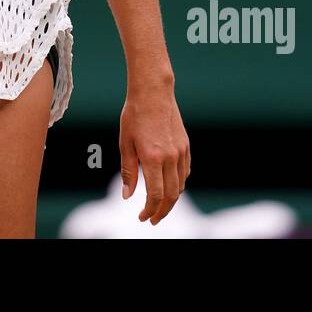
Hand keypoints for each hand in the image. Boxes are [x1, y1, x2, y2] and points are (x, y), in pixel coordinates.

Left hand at [120, 83, 189, 223]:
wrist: (153, 92)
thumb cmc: (134, 115)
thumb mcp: (125, 143)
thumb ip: (128, 172)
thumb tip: (127, 197)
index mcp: (152, 158)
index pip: (155, 195)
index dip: (149, 210)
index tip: (142, 218)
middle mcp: (170, 157)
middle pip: (171, 196)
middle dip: (162, 211)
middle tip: (152, 219)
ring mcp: (181, 152)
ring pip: (181, 185)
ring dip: (171, 199)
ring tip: (159, 205)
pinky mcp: (186, 146)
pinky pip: (185, 172)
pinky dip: (179, 183)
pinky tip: (169, 185)